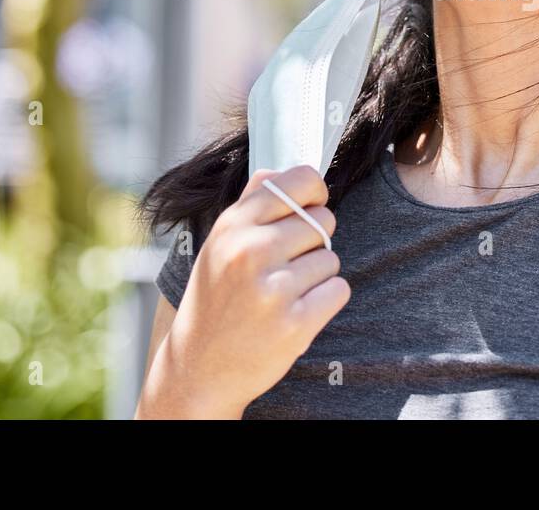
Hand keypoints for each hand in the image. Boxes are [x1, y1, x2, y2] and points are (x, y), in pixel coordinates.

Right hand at [148, 165, 349, 417]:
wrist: (199, 368)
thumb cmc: (216, 298)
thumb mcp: (219, 244)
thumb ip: (251, 204)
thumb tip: (282, 170)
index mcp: (233, 226)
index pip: (301, 181)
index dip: (315, 192)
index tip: (312, 207)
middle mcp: (251, 252)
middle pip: (323, 221)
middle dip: (313, 242)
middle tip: (284, 267)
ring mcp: (273, 289)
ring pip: (331, 258)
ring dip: (316, 276)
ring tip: (282, 294)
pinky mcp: (295, 324)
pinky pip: (339, 289)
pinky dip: (325, 300)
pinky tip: (296, 312)